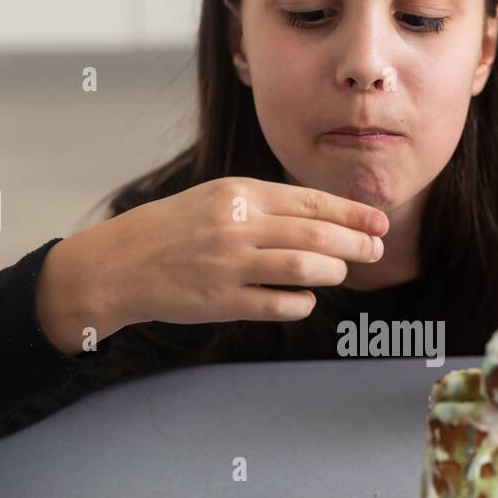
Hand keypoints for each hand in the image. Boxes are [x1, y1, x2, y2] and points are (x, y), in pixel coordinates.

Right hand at [36, 178, 387, 353]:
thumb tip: (324, 219)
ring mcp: (230, 264)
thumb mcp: (217, 199)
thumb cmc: (174, 230)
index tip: (378, 222)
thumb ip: (266, 206)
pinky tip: (305, 297)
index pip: (309, 201)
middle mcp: (237, 225)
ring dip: (333, 271)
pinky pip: (280, 303)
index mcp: (238, 194)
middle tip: (376, 249)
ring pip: (304, 267)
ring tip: (340, 272)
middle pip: (315, 234)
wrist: (119, 263)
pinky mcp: (222, 301)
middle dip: (355, 243)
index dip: (351, 214)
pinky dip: (302, 301)